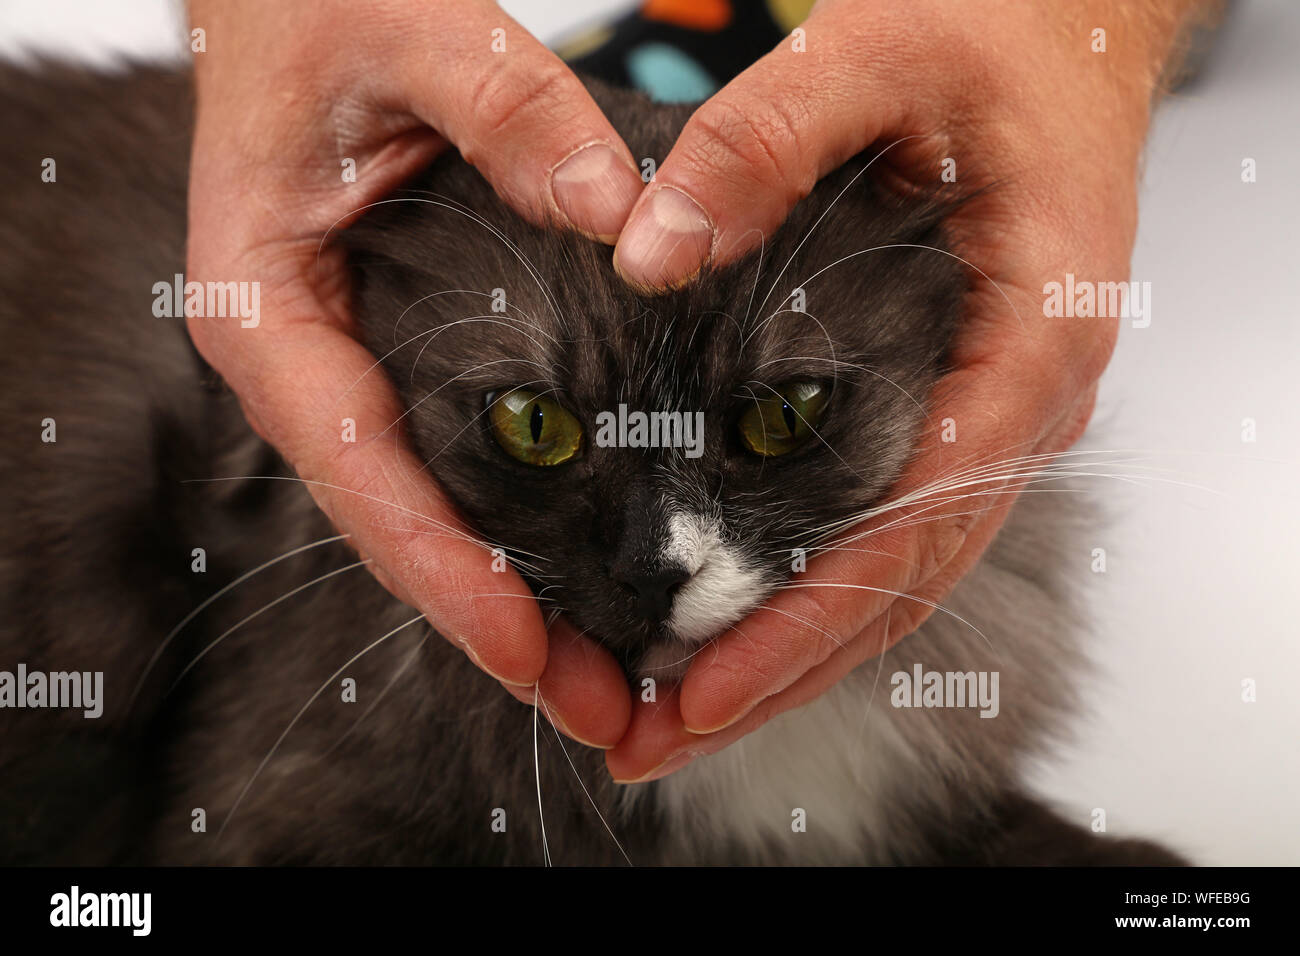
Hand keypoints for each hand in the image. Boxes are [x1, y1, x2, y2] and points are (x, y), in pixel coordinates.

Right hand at [185, 0, 646, 746]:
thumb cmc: (317, 10)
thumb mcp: (404, 26)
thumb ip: (504, 102)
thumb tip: (621, 213)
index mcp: (268, 309)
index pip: (357, 469)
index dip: (443, 567)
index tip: (526, 646)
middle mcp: (304, 360)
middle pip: (396, 525)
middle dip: (492, 623)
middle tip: (600, 706)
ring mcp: (350, 368)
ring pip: (426, 513)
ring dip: (511, 600)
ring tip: (608, 679)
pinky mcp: (397, 359)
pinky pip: (450, 466)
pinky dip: (513, 533)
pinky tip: (581, 577)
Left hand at [606, 0, 1205, 780]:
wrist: (1068, 27)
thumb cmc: (1004, 39)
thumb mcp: (879, 49)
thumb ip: (764, 139)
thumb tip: (649, 247)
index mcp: (1027, 343)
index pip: (916, 526)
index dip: (807, 620)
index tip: (705, 685)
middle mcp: (1017, 404)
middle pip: (903, 587)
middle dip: (780, 675)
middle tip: (655, 739)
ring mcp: (987, 414)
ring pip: (896, 576)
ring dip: (789, 656)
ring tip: (675, 717)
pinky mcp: (947, 406)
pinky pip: (886, 527)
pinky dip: (810, 591)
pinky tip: (734, 623)